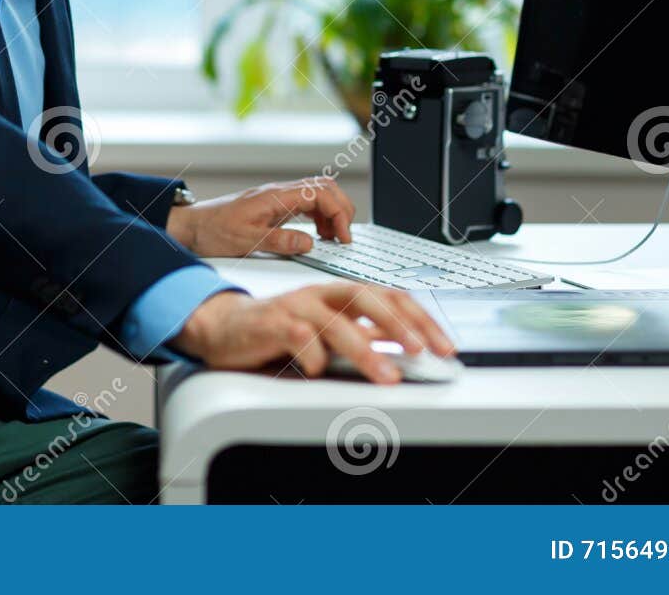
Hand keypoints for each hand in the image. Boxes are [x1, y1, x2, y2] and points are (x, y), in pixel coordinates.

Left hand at [166, 177, 354, 257]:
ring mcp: (279, 198)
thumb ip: (280, 241)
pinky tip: (317, 235)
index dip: (339, 213)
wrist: (193, 226)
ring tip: (332, 238)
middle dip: (342, 209)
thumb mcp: (247, 241)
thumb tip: (309, 243)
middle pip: (326, 187)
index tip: (343, 237)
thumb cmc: (214, 230)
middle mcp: (280, 192)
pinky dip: (320, 217)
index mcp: (276, 196)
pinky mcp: (276, 206)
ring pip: (318, 193)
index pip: (321, 194)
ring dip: (332, 213)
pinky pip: (307, 203)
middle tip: (345, 237)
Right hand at [173, 283, 455, 383]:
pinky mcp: (272, 323)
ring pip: (336, 321)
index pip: (390, 297)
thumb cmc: (279, 330)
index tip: (443, 345)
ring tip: (386, 374)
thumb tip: (404, 352)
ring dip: (365, 349)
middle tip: (421, 350)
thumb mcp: (328, 333)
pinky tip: (319, 370)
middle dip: (399, 324)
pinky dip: (311, 353)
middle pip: (367, 298)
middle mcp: (322, 294)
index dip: (421, 318)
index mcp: (341, 295)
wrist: (224, 326)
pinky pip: (296, 334)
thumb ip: (362, 337)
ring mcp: (297, 305)